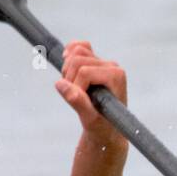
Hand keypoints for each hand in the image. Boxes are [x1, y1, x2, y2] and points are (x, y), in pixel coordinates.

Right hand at [55, 41, 128, 157]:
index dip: (75, 87)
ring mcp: (104, 62)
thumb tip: (60, 84)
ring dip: (67, 69)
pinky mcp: (96, 61)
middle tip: (73, 95)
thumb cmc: (102, 126)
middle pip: (78, 59)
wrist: (107, 128)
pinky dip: (69, 52)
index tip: (79, 102)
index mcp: (116, 76)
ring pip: (76, 51)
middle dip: (69, 78)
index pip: (84, 72)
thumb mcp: (90, 118)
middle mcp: (112, 66)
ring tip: (72, 87)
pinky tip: (65, 64)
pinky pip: (80, 47)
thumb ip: (78, 102)